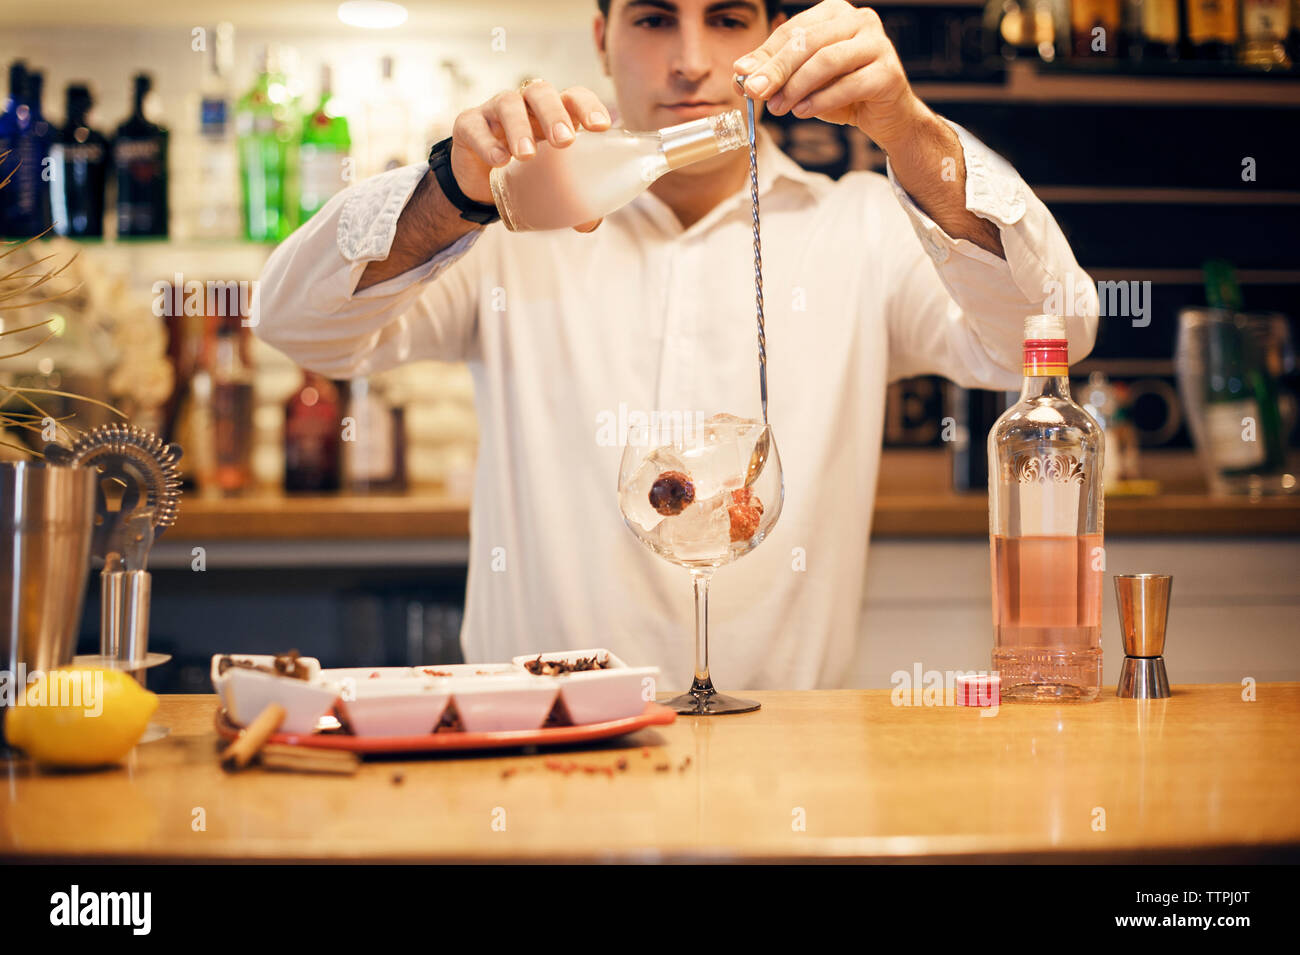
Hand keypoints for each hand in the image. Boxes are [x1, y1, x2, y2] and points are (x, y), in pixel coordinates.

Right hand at [450, 80, 611, 231]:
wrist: (481, 185)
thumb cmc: (526, 175)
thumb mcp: (552, 186)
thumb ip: (574, 204)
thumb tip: (589, 224)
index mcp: (555, 114)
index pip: (574, 96)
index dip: (588, 106)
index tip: (600, 126)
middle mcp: (526, 105)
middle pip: (541, 93)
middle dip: (555, 114)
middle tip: (565, 142)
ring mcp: (495, 111)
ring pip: (508, 104)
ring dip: (520, 127)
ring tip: (527, 155)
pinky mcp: (468, 125)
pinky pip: (475, 126)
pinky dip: (487, 142)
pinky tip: (499, 161)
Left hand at [731, 0, 925, 150]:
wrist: (887, 117)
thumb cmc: (844, 94)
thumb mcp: (803, 81)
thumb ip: (775, 73)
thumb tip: (742, 73)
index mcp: (835, 13)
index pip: (792, 30)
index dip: (765, 56)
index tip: (743, 78)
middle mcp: (859, 20)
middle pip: (808, 42)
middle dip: (777, 69)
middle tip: (755, 92)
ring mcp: (877, 44)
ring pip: (827, 61)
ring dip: (797, 87)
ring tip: (780, 108)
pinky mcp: (888, 72)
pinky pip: (848, 85)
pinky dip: (821, 100)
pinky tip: (804, 111)